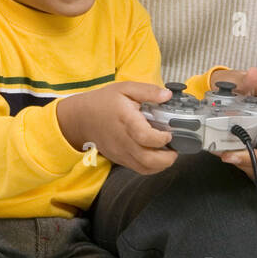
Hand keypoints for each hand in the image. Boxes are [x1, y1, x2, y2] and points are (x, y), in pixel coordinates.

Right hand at [57, 81, 176, 174]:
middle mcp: (123, 140)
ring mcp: (121, 152)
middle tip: (174, 147)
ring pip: (145, 168)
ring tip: (167, 152)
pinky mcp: (119, 159)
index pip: (146, 137)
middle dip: (168, 158)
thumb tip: (167, 95)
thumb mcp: (125, 88)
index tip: (169, 133)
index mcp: (126, 120)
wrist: (81, 118)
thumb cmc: (103, 102)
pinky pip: (139, 169)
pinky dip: (152, 167)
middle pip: (148, 160)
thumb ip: (148, 91)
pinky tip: (156, 155)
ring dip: (161, 164)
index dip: (162, 138)